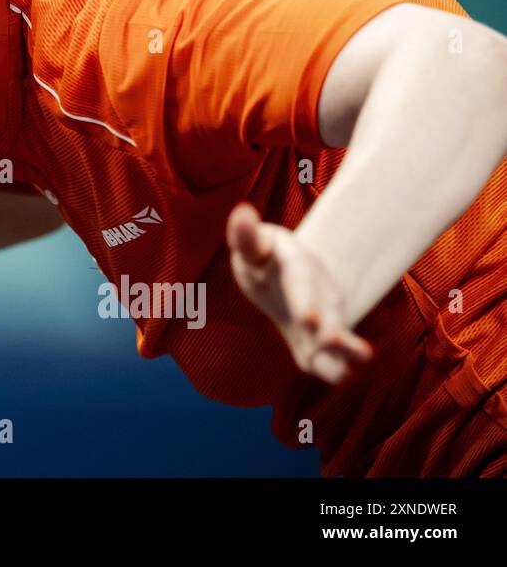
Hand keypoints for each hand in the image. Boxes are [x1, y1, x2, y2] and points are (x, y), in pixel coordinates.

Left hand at [226, 201, 373, 383]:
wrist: (288, 278)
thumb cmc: (264, 258)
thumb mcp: (254, 247)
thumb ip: (246, 236)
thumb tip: (241, 212)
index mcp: (297, 265)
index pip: (301, 280)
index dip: (305, 298)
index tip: (306, 318)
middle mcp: (319, 291)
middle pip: (327, 310)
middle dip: (328, 328)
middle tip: (328, 341)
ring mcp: (325, 316)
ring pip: (338, 334)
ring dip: (344, 350)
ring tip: (348, 368)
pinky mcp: (322, 341)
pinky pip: (331, 355)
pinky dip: (335, 368)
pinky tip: (340, 379)